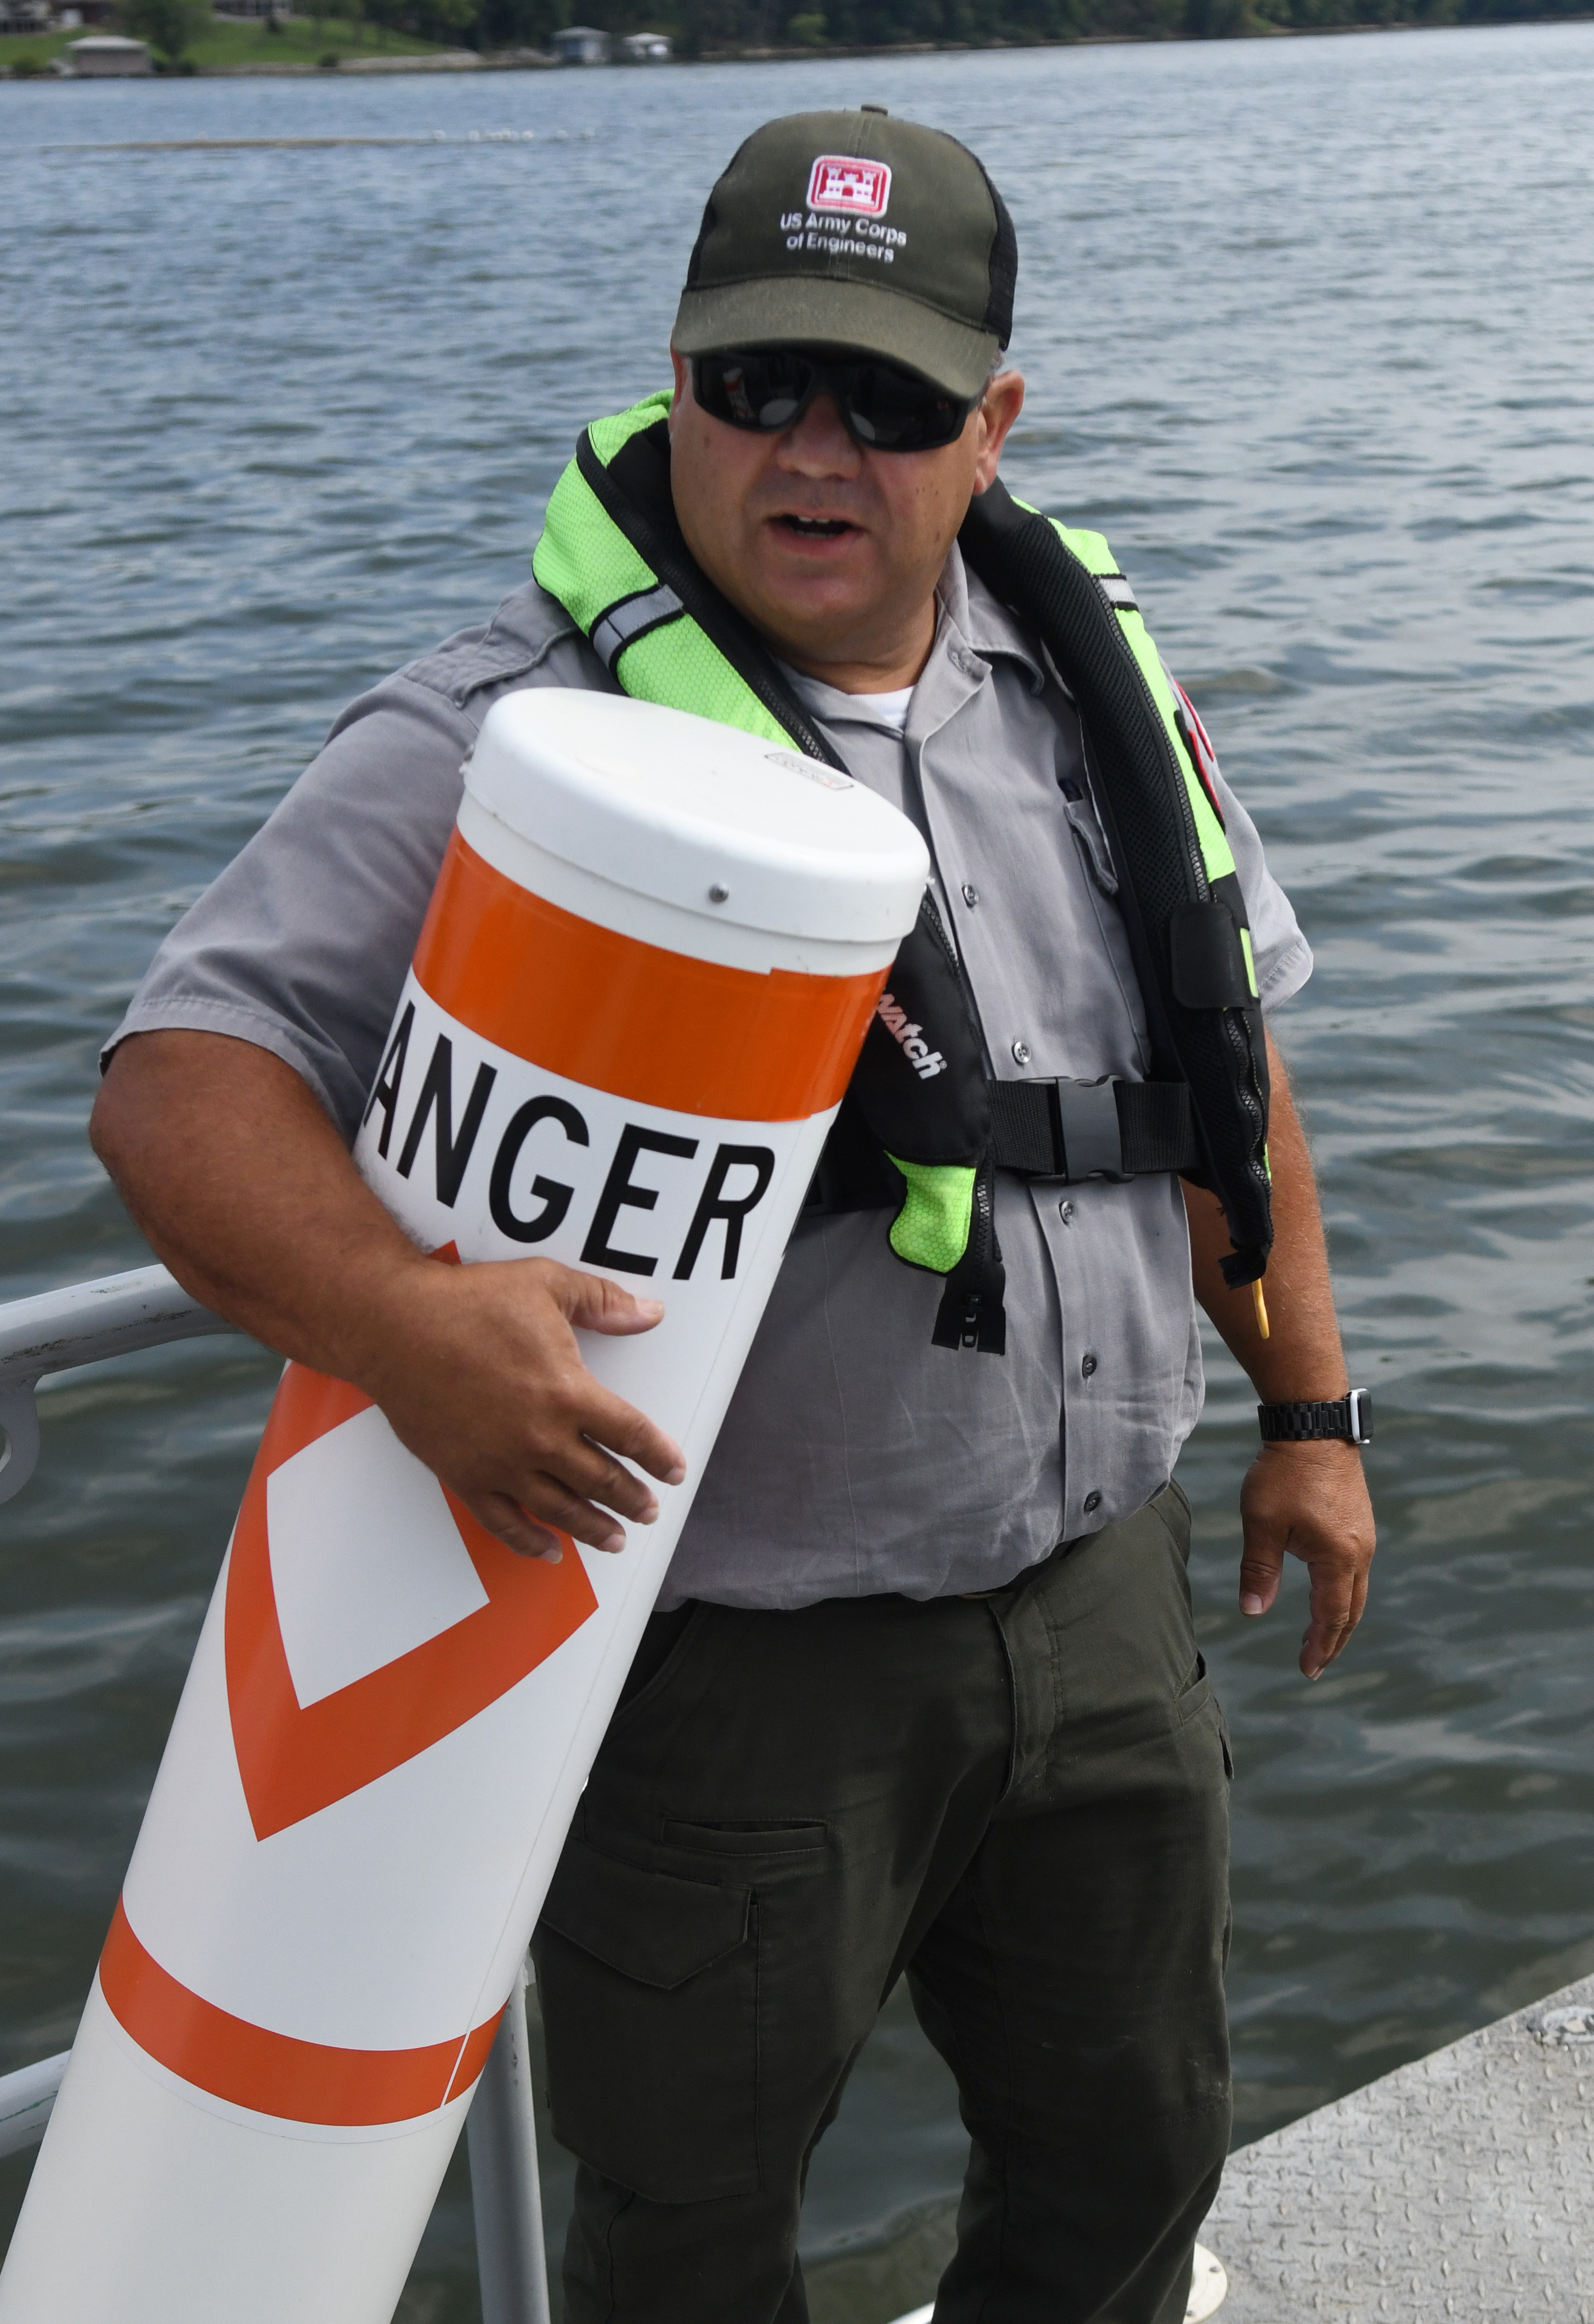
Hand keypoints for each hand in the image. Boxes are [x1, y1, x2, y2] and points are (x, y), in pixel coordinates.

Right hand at [356, 1255, 686, 1564]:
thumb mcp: (546, 1285)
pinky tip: (547, 1551)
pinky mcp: (463, 1475)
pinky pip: (502, 1521)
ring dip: (592, 1528)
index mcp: (567, 1392)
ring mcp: (501, 1462)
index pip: (630, 1434)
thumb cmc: (468, 1302)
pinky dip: (528, 1542)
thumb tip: (651, 1313)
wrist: (394, 1326)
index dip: (658, 1455)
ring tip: (615, 1540)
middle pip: (602, 1479)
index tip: (674, 1471)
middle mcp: (539, 1437)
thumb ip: (603, 1302)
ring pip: (560, 1509)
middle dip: (632, 1498)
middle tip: (649, 1511)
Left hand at [1238, 1439, 1374, 1678]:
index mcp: (1337, 1557)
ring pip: (1356, 1589)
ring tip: (1321, 1636)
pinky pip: (1356, 1568)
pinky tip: (1328, 1592)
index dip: (1320, 1646)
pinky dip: (1343, 1591)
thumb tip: (1253, 1612)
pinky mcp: (1359, 1520)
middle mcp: (1359, 1551)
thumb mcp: (1261, 1523)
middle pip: (1351, 1609)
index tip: (1307, 1670)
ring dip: (1340, 1616)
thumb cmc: (1284, 1473)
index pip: (1331, 1616)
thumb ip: (1259, 1570)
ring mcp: (1363, 1534)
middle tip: (1316, 1663)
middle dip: (1334, 1640)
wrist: (1313, 1424)